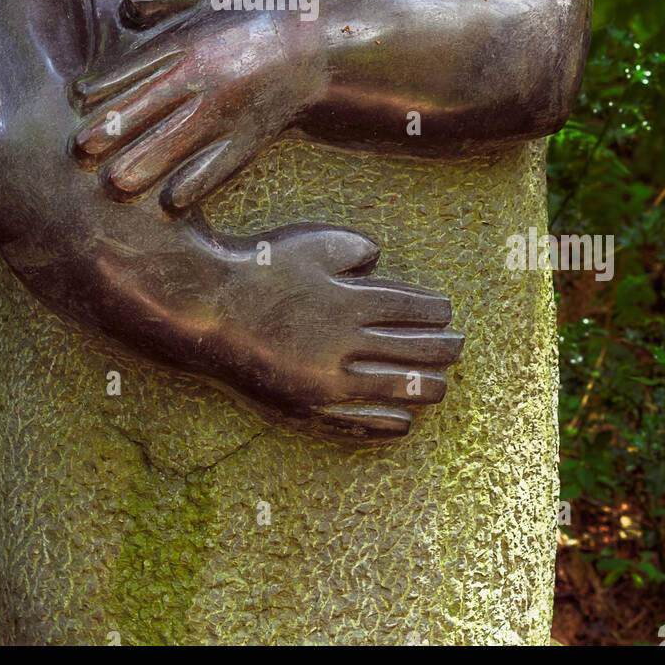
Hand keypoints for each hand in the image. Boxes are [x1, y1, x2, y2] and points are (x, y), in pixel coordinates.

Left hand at [72, 1, 326, 207]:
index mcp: (188, 41)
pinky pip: (218, 166)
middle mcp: (202, 77)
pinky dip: (194, 184)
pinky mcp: (250, 138)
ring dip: (144, 165)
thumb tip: (125, 10)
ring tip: (116, 183)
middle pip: (146, 107)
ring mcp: (227, 111)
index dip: (102, 87)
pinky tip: (170, 202)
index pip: (132, 68)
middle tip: (80, 149)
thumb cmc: (261, 10)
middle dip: (111, 130)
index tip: (78, 101)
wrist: (322, 40)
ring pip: (176, 143)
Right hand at [199, 222, 462, 439]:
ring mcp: (325, 382)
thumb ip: (355, 248)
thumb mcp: (310, 241)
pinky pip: (359, 422)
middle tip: (460, 346)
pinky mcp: (306, 408)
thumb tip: (382, 262)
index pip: (413, 310)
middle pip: (412, 351)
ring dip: (427, 387)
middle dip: (443, 349)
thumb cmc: (259, 266)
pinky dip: (388, 423)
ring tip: (443, 385)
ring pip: (394, 391)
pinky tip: (405, 420)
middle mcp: (344, 346)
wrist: (204, 308)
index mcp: (349, 302)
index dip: (437, 312)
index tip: (448, 311)